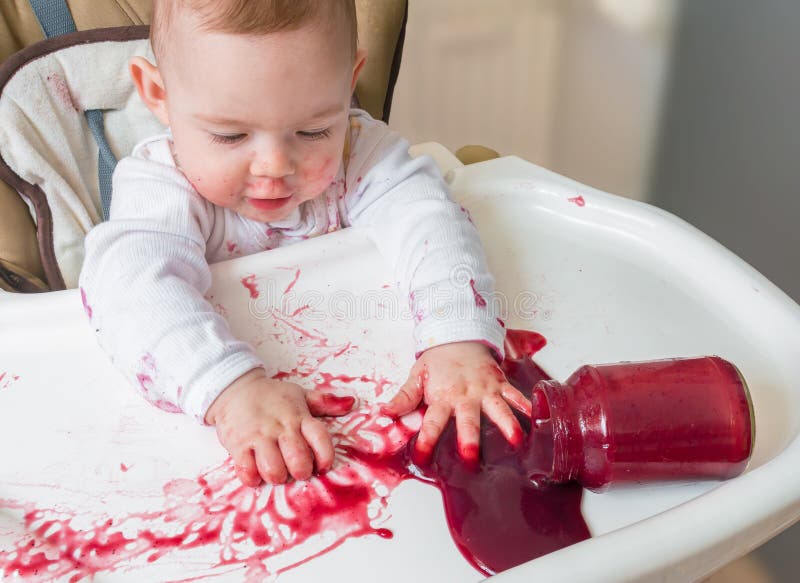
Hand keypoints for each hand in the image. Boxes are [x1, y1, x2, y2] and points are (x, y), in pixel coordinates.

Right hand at [205, 368, 353, 485]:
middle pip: (298, 459)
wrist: (235, 389)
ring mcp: (259, 436)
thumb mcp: (300, 395)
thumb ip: (325, 402)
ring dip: (277, 476)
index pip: (320, 438)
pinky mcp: (238, 445)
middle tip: (297, 472)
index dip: (325, 456)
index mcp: (299, 417)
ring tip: (276, 473)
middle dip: (300, 472)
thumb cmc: (271, 396)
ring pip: (273, 468)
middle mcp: (281, 427)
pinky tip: (255, 473)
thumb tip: (351, 402)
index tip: (323, 466)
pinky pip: (247, 470)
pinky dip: (252, 478)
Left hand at [383, 342, 530, 463]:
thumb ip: (404, 398)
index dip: (426, 439)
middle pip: (468, 420)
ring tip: (516, 440)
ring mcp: (485, 390)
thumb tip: (384, 414)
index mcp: (443, 396)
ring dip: (507, 424)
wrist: (458, 335)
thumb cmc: (437, 361)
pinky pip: (515, 395)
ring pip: (498, 409)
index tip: (422, 457)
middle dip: (470, 439)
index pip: (432, 422)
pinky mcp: (500, 383)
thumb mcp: (416, 376)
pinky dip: (526, 405)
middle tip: (471, 458)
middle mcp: (466, 395)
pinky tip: (536, 418)